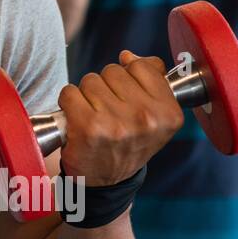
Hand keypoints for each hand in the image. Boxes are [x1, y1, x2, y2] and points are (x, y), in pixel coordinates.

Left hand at [57, 51, 183, 186]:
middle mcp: (146, 118)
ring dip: (87, 95)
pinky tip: (78, 121)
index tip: (128, 97)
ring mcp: (117, 123)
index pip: (141, 66)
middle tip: (109, 112)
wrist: (106, 182)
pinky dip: (68, 103)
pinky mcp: (88, 127)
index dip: (129, 78)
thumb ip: (149, 78)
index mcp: (168, 113)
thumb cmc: (128, 141)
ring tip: (95, 117)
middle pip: (113, 71)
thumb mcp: (153, 114)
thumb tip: (128, 56)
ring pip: (90, 80)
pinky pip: (69, 92)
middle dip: (106, 86)